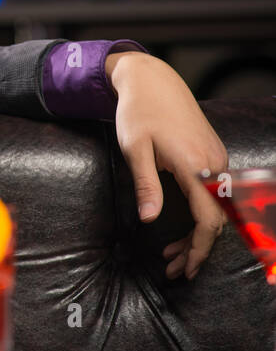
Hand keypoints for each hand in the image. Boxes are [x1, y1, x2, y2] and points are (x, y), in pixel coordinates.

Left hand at [107, 52, 228, 280]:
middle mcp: (213, 163)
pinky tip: (181, 228)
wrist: (153, 80)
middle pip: (216, 220)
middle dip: (196, 249)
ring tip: (172, 255)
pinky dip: (200, 216)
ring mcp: (216, 158)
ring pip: (216, 209)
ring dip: (197, 235)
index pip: (208, 219)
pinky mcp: (213, 155)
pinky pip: (214, 195)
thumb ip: (145, 184)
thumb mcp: (134, 148)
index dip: (199, 249)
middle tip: (173, 269)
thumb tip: (149, 220)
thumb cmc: (138, 111)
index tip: (186, 269)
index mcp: (194, 164)